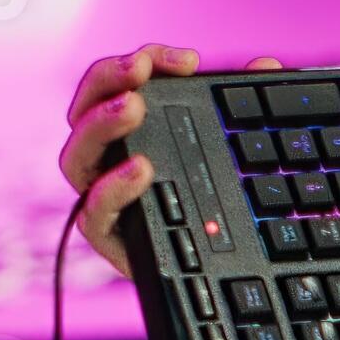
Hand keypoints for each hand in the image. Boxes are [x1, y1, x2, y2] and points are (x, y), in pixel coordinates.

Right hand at [56, 44, 284, 275]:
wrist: (216, 279)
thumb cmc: (214, 207)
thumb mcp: (235, 147)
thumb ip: (242, 106)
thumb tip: (265, 66)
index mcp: (128, 134)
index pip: (116, 85)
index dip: (141, 62)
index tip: (186, 60)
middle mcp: (106, 163)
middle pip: (83, 112)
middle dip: (107, 81)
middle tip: (140, 69)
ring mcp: (103, 201)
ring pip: (75, 158)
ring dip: (100, 125)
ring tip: (134, 107)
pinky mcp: (112, 240)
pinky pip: (93, 215)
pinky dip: (111, 189)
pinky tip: (141, 170)